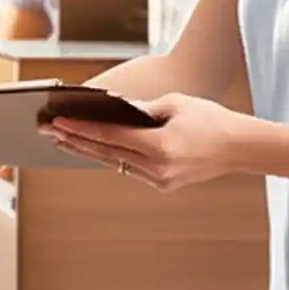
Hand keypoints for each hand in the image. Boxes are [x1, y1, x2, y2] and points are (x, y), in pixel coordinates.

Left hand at [39, 92, 249, 191]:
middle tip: (49, 131)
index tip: (58, 123)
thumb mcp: (174, 105)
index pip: (110, 138)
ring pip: (116, 163)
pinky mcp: (164, 184)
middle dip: (75, 141)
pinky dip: (112, 157)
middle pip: (106, 154)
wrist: (239, 147)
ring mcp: (160, 180)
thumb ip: (141, 110)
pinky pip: (130, 168)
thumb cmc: (210, 119)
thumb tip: (112, 109)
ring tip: (63, 140)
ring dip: (89, 151)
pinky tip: (93, 149)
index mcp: (159, 147)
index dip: (81, 130)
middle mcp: (157, 169)